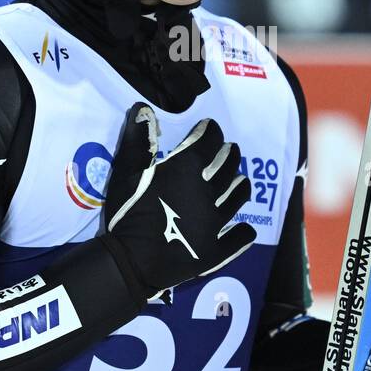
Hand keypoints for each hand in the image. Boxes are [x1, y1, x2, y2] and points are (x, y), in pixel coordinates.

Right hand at [101, 103, 256, 299]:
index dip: (210, 131)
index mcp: (188, 170)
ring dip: (240, 184)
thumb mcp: (126, 172)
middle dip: (229, 154)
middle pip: (228, 166)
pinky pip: (238, 238)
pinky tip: (244, 228)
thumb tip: (143, 109)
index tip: (208, 128)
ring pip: (237, 197)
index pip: (209, 141)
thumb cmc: (128, 213)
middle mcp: (209, 192)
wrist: (132, 262)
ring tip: (240, 180)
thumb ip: (138, 140)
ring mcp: (216, 222)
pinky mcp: (216, 250)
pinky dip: (243, 231)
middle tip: (229, 149)